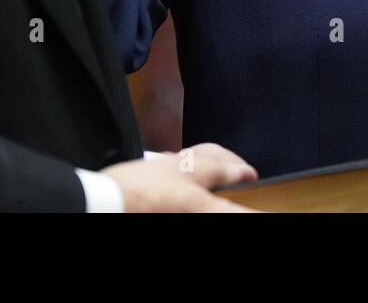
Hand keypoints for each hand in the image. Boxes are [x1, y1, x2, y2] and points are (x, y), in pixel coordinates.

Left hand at [101, 143, 260, 211]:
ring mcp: (162, 165)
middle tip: (237, 166)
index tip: (253, 176)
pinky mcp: (144, 174)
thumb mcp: (198, 208)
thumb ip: (227, 210)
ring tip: (210, 169)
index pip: (230, 167)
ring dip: (205, 161)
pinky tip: (175, 178)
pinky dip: (181, 168)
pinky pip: (170, 164)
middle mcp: (182, 160)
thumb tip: (259, 214)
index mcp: (200, 165)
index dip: (244, 172)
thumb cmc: (151, 198)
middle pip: (211, 153)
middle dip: (227, 159)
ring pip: (190, 157)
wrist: (108, 199)